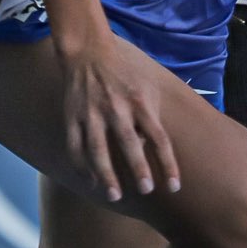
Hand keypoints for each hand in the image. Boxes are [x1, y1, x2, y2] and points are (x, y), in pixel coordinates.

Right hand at [61, 31, 181, 202]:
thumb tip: (149, 150)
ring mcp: (91, 111)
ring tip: (114, 195)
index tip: (174, 187)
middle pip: (128, 141)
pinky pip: (74, 145)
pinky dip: (81, 166)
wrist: (88, 52)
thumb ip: (152, 117)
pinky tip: (91, 181)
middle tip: (145, 190)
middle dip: (138, 167)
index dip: (168, 164)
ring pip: (97, 147)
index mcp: (139, 100)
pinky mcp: (72, 115)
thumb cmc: (125, 75)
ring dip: (106, 173)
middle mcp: (116, 106)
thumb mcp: (147, 88)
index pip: (158, 137)